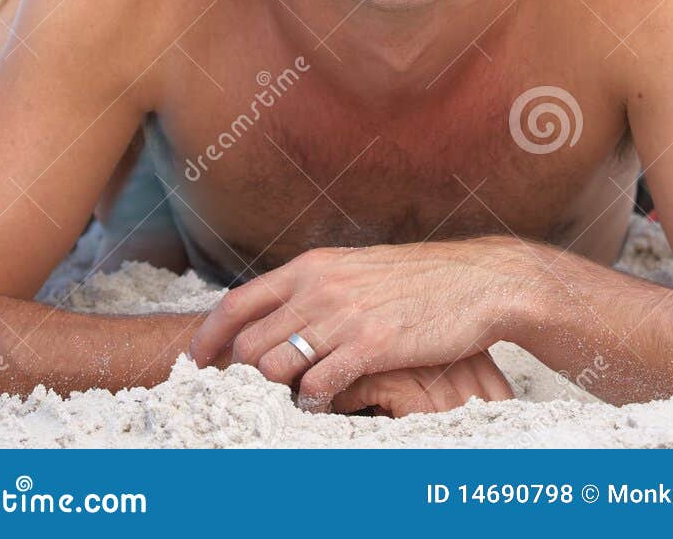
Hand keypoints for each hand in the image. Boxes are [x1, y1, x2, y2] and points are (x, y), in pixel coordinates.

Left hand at [189, 236, 535, 410]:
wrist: (477, 281)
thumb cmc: (419, 279)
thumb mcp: (356, 268)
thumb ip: (317, 287)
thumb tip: (280, 312)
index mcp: (312, 266)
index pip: (238, 302)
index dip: (208, 337)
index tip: (195, 362)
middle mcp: (319, 287)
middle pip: (248, 343)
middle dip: (237, 377)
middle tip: (238, 399)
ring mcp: (343, 316)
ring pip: (275, 367)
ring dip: (272, 393)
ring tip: (278, 406)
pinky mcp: (371, 344)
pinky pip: (319, 385)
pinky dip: (311, 403)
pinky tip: (321, 406)